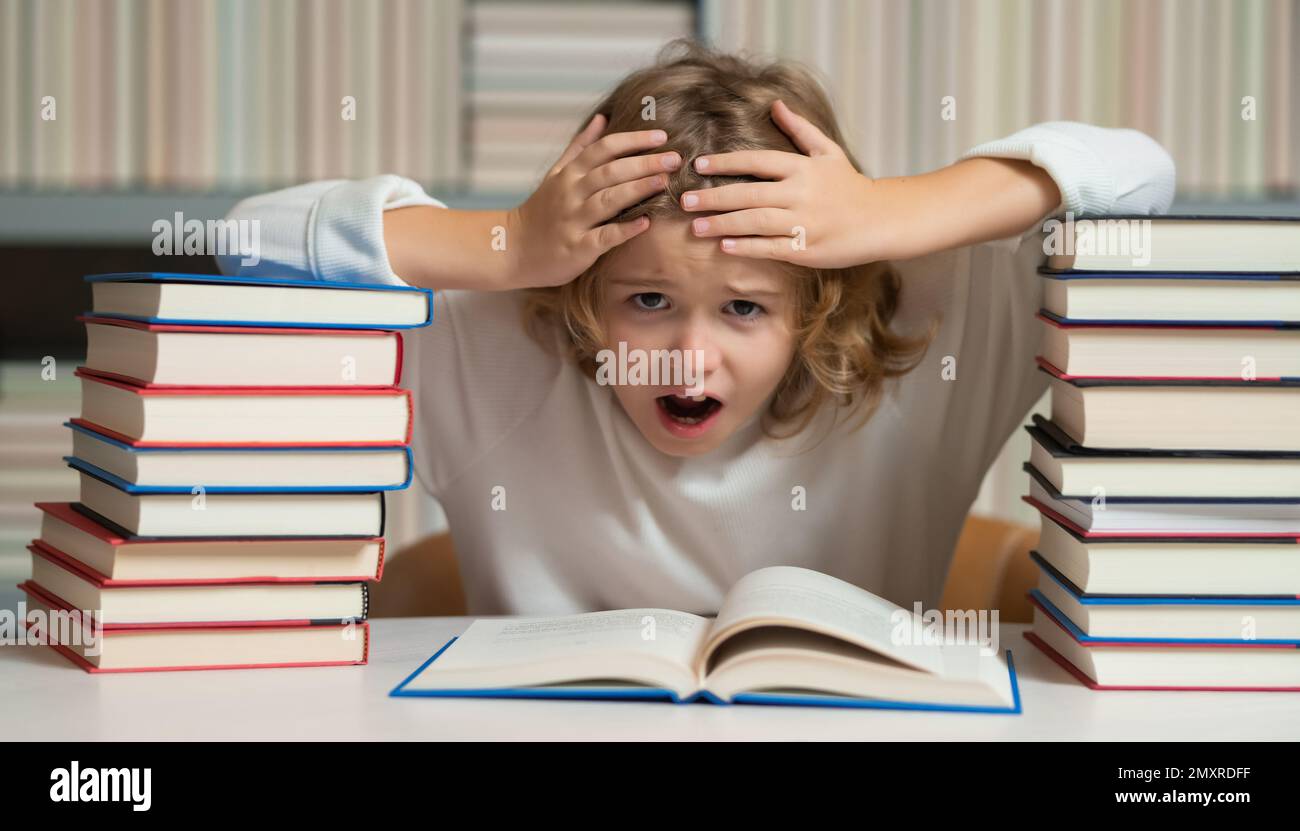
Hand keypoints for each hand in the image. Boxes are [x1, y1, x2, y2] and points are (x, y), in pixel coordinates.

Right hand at [505, 114, 681, 288]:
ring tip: (664, 182)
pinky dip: (625, 229)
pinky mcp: (577, 248)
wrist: (512, 248)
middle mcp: (571, 193)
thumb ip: (581, 146)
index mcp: (570, 174)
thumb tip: (602, 117)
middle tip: (675, 158)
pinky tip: (646, 223)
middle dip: (644, 162)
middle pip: (611, 171)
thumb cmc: (541, 211)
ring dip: (638, 189)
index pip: (604, 149)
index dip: (633, 140)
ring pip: (608, 200)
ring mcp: (573, 220)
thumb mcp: (556, 173)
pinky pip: (604, 237)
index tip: (661, 136)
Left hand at [680, 99, 929, 267]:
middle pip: (749, 194)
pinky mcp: (805, 248)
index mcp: (802, 168)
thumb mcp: (828, 152)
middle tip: (685, 201)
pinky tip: (724, 246)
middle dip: (714, 198)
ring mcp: (802, 222)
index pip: (757, 161)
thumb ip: (800, 129)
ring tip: (696, 227)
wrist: (879, 219)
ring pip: (755, 222)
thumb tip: (775, 104)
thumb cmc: (849, 185)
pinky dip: (746, 247)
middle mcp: (800, 194)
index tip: (699, 166)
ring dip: (722, 224)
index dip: (727, 163)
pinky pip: (770, 248)